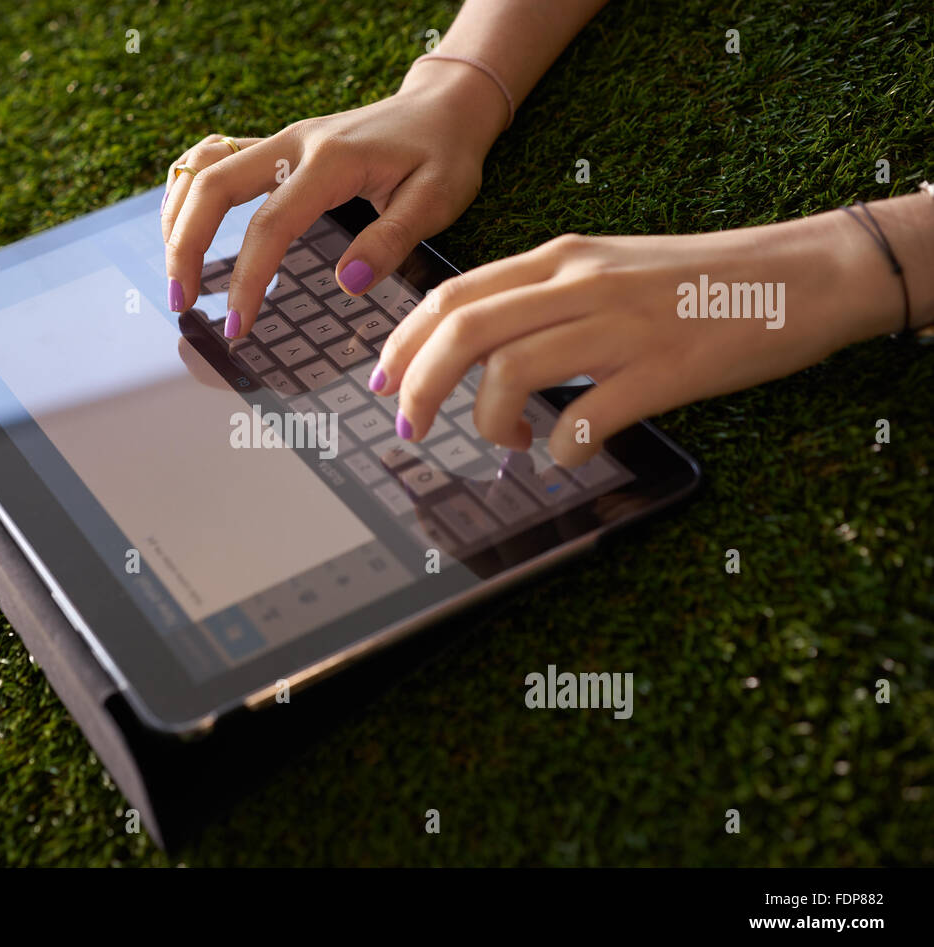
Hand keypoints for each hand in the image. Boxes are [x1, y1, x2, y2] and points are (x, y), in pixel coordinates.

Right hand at [160, 59, 508, 336]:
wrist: (444, 106)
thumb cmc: (444, 154)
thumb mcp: (438, 199)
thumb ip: (392, 240)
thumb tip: (348, 283)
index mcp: (331, 161)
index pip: (269, 225)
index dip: (246, 279)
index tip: (237, 326)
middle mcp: (294, 143)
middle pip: (212, 187)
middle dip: (185, 246)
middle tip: (180, 302)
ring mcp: (281, 140)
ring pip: (202, 166)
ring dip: (177, 216)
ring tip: (176, 271)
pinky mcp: (277, 146)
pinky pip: (214, 155)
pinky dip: (188, 188)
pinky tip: (183, 224)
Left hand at [372, 210, 904, 466]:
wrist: (798, 274)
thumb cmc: (696, 281)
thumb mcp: (606, 268)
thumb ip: (543, 298)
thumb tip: (480, 351)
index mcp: (560, 258)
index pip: (452, 295)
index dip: (402, 342)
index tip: (381, 381)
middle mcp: (578, 281)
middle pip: (463, 331)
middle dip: (417, 386)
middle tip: (409, 427)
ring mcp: (620, 324)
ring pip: (510, 371)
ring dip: (489, 422)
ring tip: (512, 444)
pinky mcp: (663, 368)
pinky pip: (586, 415)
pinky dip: (561, 448)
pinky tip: (566, 455)